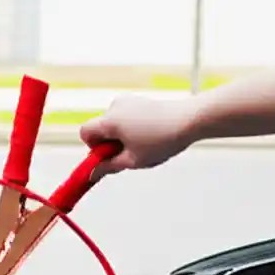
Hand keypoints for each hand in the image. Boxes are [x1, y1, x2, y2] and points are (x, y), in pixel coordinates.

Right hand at [79, 95, 199, 178]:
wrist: (190, 119)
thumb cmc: (162, 140)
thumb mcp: (133, 160)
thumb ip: (109, 167)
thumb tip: (93, 173)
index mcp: (109, 120)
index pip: (85, 133)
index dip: (92, 148)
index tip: (109, 157)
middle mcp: (115, 106)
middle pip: (100, 128)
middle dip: (110, 144)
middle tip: (130, 155)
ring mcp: (128, 100)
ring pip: (114, 124)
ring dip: (122, 136)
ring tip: (145, 145)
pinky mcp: (140, 100)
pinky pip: (126, 117)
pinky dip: (132, 128)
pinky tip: (151, 135)